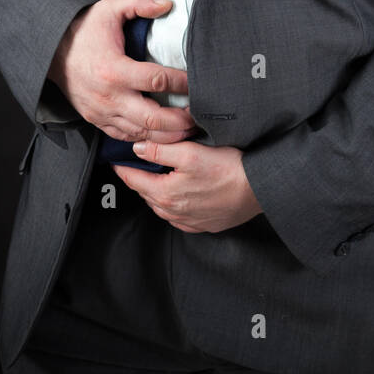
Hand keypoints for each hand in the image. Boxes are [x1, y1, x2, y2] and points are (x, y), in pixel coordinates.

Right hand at [46, 0, 195, 144]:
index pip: (157, 80)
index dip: (182, 83)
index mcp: (114, 69)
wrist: (50, 51)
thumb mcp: (109, 8)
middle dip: (180, 121)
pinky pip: (125, 137)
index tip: (198, 81)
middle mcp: (109, 96)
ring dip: (168, 135)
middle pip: (153, 118)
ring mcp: (102, 112)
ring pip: (142, 134)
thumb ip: (138, 2)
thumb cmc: (83, 30)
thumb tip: (167, 4)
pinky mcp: (97, 120)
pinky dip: (147, 140)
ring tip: (188, 130)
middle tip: (201, 116)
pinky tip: (163, 135)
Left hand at [114, 142, 262, 232]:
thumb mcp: (190, 152)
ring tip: (157, 175)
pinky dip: (173, 204)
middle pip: (146, 193)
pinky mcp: (202, 224)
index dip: (122, 167)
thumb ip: (160, 149)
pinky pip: (178, 216)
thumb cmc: (228, 170)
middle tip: (137, 162)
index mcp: (165, 194)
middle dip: (139, 177)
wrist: (258, 190)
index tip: (115, 159)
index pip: (133, 180)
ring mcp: (188, 221)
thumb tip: (137, 148)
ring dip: (156, 191)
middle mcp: (173, 212)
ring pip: (161, 205)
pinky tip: (179, 193)